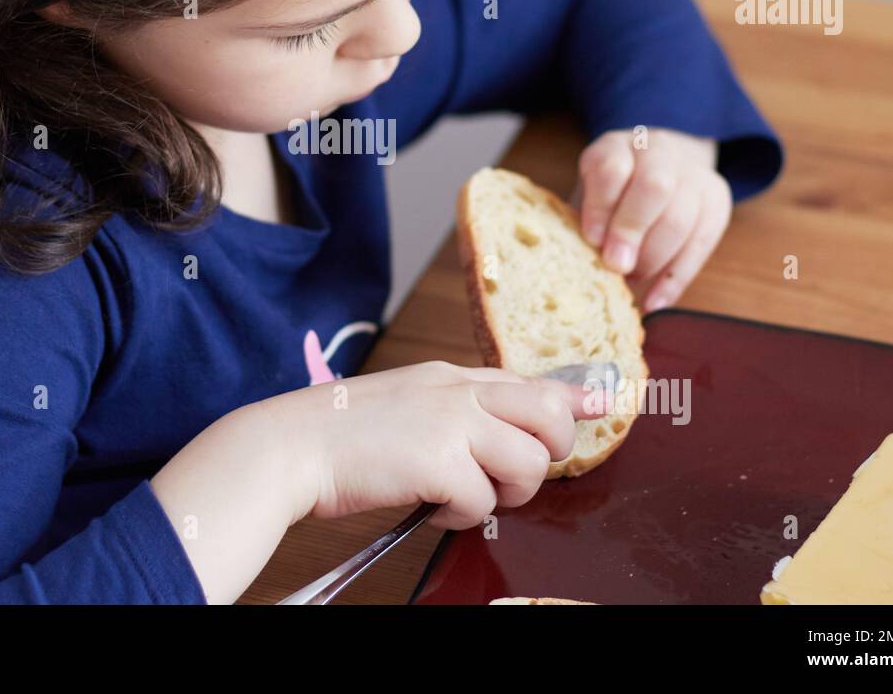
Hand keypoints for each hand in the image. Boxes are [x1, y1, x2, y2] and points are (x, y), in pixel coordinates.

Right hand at [266, 360, 611, 530]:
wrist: (290, 446)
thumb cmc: (339, 432)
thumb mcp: (404, 402)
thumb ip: (453, 409)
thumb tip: (496, 432)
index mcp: (448, 377)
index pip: (529, 381)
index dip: (572, 397)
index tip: (602, 403)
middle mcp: (457, 392)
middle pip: (548, 413)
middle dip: (547, 452)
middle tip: (508, 474)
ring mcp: (451, 423)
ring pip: (526, 464)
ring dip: (501, 493)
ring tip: (459, 496)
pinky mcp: (439, 461)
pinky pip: (482, 501)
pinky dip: (459, 515)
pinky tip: (429, 506)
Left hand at [569, 126, 730, 312]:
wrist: (657, 166)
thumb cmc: (608, 194)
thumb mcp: (587, 195)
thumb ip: (582, 221)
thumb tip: (575, 266)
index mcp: (616, 147)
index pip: (612, 169)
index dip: (601, 206)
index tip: (590, 239)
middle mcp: (657, 152)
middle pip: (654, 187)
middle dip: (633, 231)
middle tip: (616, 266)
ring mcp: (693, 173)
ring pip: (682, 217)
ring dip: (654, 259)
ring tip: (630, 281)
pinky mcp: (717, 199)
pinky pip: (703, 242)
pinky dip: (677, 278)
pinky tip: (656, 301)